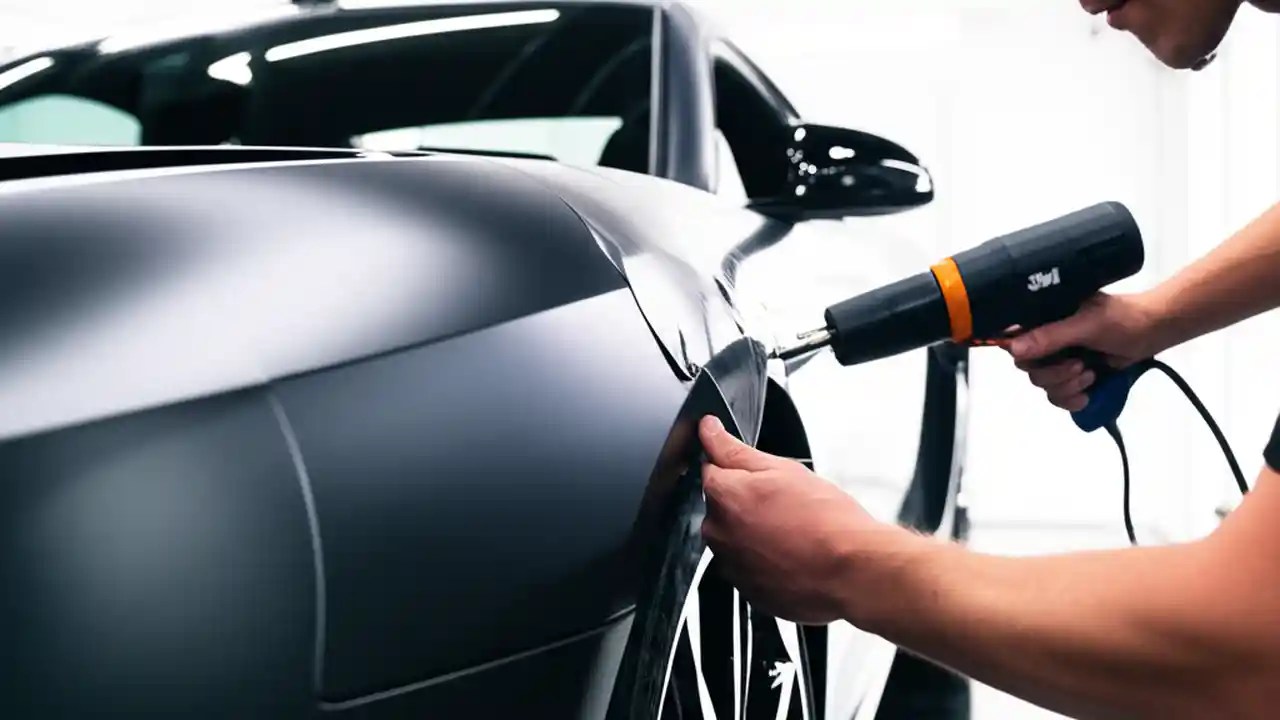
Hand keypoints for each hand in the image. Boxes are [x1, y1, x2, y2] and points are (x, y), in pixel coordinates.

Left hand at [697, 415, 900, 624]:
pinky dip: (764, 561)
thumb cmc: (825, 520)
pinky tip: (792, 555)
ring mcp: (732, 567)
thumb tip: (708, 429)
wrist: (853, 572)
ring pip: (735, 539)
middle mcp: (719, 534)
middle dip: (745, 502)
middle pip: (721, 508)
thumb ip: (734, 449)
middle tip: (785, 504)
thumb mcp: (783, 469)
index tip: (759, 474)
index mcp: (723, 497)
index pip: (711, 470)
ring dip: (753, 533)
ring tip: (792, 532)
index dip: (737, 468)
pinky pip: (748, 568)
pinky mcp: (748, 592)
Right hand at [1008, 292, 1165, 411]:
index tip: (1038, 359)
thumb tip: (1013, 348)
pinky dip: (1072, 399)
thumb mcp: (1086, 325)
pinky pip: (1057, 397)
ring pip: (1043, 385)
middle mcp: (1045, 339)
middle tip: (1079, 365)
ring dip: (1067, 386)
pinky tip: (1088, 392)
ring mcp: (1058, 359)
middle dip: (1054, 373)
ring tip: (1091, 373)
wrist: (1153, 332)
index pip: (1013, 340)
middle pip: (1027, 368)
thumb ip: (1050, 336)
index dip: (1021, 353)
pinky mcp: (1071, 377)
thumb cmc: (1122, 319)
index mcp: (1042, 319)